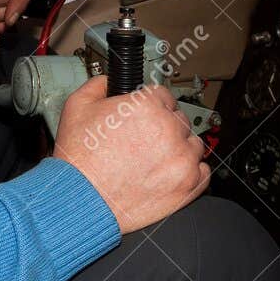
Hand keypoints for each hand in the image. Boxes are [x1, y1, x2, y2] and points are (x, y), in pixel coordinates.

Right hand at [51, 77, 209, 234]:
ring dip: (178, 149)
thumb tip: (109, 81)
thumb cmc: (79, 159)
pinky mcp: (188, 185)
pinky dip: (191, 172)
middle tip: (144, 141)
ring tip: (154, 159)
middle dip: (163, 127)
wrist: (81, 199)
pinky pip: (203, 172)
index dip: (151, 106)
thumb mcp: (77, 106)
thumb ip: (99, 85)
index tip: (145, 117)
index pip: (163, 95)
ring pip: (192, 144)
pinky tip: (170, 173)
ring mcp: (182, 159)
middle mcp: (169, 129)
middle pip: (178, 119)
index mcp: (147, 106)